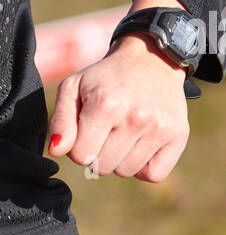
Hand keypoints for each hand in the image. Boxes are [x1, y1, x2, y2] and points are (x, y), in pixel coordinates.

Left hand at [46, 33, 190, 181]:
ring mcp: (159, 128)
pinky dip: (144, 167)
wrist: (151, 59)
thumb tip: (56, 151)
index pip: (80, 156)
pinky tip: (140, 146)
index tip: (86, 129)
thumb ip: (61, 121)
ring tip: (123, 132)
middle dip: (98, 153)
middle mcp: (135, 118)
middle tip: (106, 129)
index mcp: (105, 105)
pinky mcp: (178, 135)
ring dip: (119, 158)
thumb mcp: (73, 88)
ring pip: (125, 172)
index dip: (78, 146)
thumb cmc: (105, 78)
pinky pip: (153, 175)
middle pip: (102, 167)